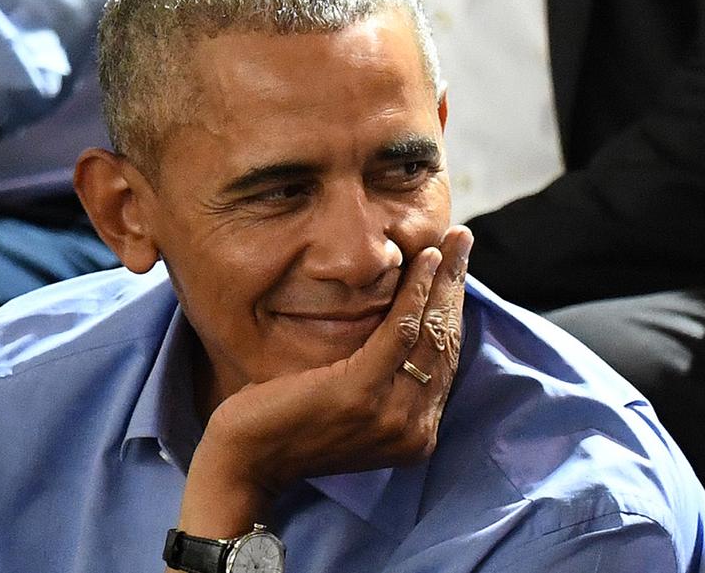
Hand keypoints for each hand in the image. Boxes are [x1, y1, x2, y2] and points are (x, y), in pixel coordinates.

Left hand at [172, 225, 472, 540]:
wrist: (242, 463)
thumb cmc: (286, 426)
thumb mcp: (350, 406)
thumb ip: (383, 382)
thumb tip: (404, 326)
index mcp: (415, 435)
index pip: (445, 361)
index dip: (453, 310)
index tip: (456, 269)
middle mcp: (414, 429)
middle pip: (445, 342)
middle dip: (456, 286)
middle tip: (462, 240)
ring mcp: (391, 415)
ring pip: (431, 332)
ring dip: (444, 279)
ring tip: (451, 240)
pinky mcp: (362, 393)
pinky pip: (400, 330)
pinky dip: (416, 290)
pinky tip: (423, 260)